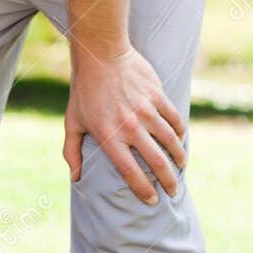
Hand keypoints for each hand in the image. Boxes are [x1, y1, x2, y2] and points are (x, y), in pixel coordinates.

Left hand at [63, 44, 186, 203]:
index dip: (144, 191)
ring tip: (180, 167)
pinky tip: (179, 139)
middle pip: (158, 163)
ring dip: (179, 158)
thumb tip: (75, 178)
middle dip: (169, 182)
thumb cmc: (84, 89)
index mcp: (109, 136)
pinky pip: (175, 119)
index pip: (131, 173)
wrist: (100, 52)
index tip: (152, 200)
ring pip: (171, 142)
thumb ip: (72, 151)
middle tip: (173, 191)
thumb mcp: (73, 120)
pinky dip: (180, 132)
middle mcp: (130, 126)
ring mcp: (146, 110)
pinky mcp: (157, 95)